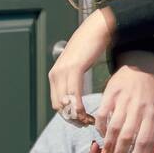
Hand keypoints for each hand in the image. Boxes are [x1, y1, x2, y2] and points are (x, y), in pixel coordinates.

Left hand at [48, 9, 115, 124]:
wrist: (98, 28)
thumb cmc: (91, 46)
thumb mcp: (78, 63)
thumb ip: (73, 77)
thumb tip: (75, 91)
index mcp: (55, 74)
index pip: (56, 103)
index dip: (67, 115)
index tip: (81, 120)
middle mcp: (56, 74)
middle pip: (59, 106)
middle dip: (72, 118)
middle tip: (85, 124)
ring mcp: (64, 71)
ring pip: (66, 102)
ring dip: (76, 115)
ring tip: (88, 120)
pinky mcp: (74, 68)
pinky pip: (75, 94)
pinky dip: (80, 106)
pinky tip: (87, 112)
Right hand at [95, 50, 153, 152]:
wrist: (142, 64)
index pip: (145, 141)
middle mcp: (140, 108)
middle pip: (128, 137)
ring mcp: (124, 100)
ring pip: (114, 128)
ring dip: (110, 143)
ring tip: (109, 152)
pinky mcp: (111, 94)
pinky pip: (102, 114)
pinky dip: (100, 127)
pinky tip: (101, 133)